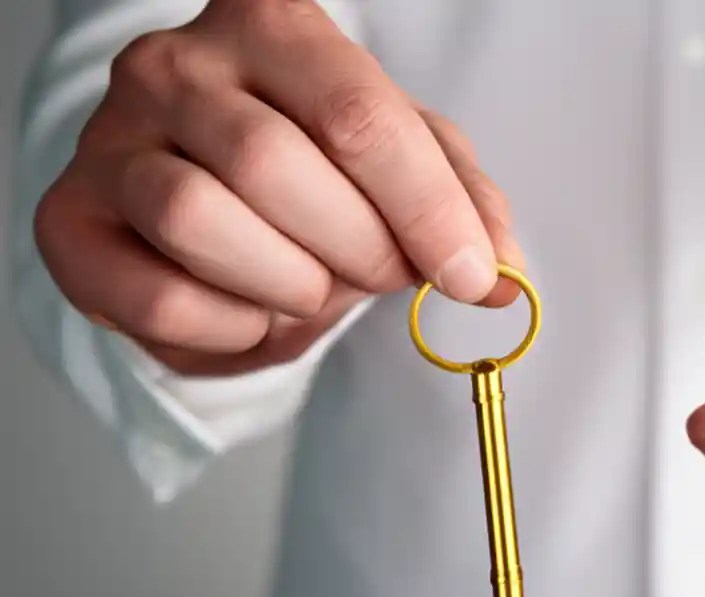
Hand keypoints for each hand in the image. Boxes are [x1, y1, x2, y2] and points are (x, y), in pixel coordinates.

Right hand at [34, 0, 519, 375]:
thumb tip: (501, 277)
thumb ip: (462, 204)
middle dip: (356, 247)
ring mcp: (111, 139)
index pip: (358, 116)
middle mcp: (175, 64)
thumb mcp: (408, 161)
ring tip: (316, 284)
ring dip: (288, 282)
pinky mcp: (71, 221)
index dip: (426, 210)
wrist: (215, 186)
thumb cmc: (321, 165)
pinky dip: (230, 326)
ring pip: (198, 218)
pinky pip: (157, 295)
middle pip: (274, 165)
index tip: (470, 276)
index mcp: (271, 24)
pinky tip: (256, 308)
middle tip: (382, 272)